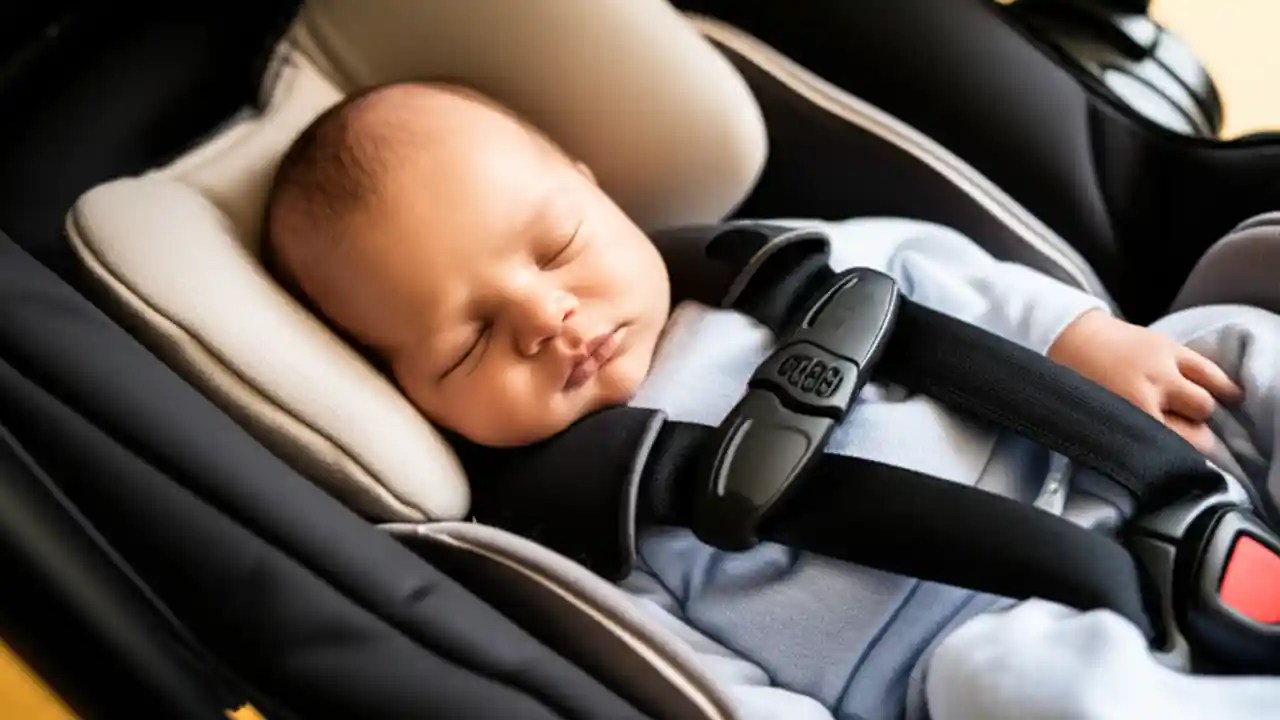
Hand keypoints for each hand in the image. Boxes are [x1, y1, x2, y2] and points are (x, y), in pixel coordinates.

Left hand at [1048, 310, 1242, 451]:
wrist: (1069, 336)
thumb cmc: (1074, 385)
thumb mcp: (1092, 422)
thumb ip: (1123, 441)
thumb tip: (1157, 462)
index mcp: (1123, 418)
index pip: (1172, 450)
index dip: (1178, 459)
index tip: (1176, 461)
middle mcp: (1147, 396)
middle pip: (1195, 432)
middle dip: (1193, 439)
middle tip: (1183, 439)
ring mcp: (1162, 370)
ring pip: (1204, 403)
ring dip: (1202, 414)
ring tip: (1198, 419)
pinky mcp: (1171, 348)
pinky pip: (1209, 371)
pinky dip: (1223, 386)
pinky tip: (1232, 397)